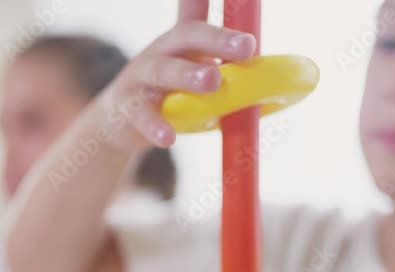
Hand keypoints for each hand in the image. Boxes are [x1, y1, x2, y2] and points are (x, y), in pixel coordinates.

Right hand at [90, 0, 255, 152]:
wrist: (118, 120)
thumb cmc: (167, 92)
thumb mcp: (192, 70)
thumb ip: (224, 69)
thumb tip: (275, 82)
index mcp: (183, 41)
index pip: (197, 9)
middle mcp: (162, 50)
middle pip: (188, 35)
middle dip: (218, 39)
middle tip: (248, 47)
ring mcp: (141, 76)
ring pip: (163, 70)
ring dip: (188, 74)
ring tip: (212, 82)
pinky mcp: (128, 107)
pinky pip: (142, 114)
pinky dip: (156, 125)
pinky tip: (168, 137)